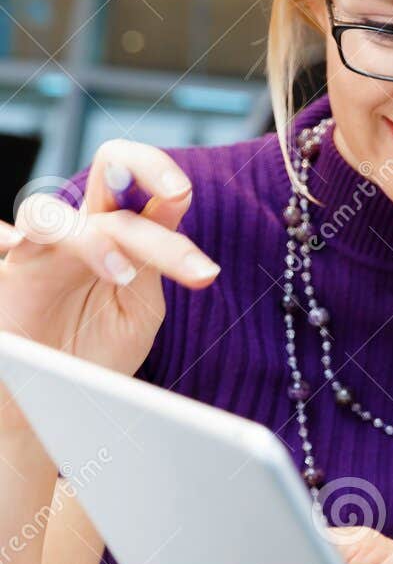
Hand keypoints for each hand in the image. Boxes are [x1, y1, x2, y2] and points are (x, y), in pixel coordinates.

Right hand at [0, 140, 218, 427]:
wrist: (51, 397)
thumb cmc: (95, 351)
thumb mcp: (138, 311)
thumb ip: (153, 263)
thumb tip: (173, 209)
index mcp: (128, 236)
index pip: (157, 196)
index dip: (179, 198)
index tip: (204, 256)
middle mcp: (89, 228)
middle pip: (114, 166)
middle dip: (149, 166)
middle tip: (180, 193)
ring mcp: (50, 245)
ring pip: (67, 206)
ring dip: (98, 234)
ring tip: (124, 277)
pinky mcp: (17, 269)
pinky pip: (25, 232)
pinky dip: (32, 234)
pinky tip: (50, 253)